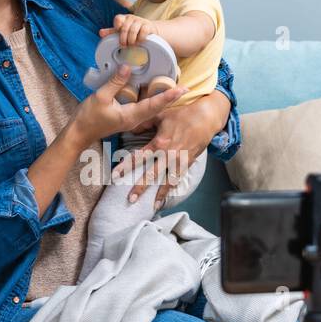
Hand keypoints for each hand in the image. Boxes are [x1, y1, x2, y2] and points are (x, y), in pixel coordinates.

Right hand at [68, 64, 186, 147]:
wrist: (78, 134)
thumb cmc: (88, 118)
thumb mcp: (100, 96)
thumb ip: (116, 81)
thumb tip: (129, 66)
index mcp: (131, 116)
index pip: (154, 104)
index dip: (168, 96)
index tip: (181, 89)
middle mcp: (134, 119)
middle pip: (157, 107)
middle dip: (170, 97)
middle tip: (184, 87)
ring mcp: (131, 119)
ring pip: (151, 108)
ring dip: (162, 98)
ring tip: (174, 88)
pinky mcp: (126, 117)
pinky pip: (143, 108)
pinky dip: (151, 100)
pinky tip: (152, 92)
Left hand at [100, 13, 158, 47]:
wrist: (150, 29)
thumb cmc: (134, 30)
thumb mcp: (122, 31)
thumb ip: (111, 32)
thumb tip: (100, 33)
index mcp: (123, 19)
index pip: (118, 19)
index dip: (117, 26)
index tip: (118, 33)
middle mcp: (131, 18)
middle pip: (125, 27)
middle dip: (123, 38)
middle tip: (124, 45)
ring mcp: (140, 21)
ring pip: (133, 29)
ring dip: (132, 39)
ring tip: (132, 44)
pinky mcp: (148, 25)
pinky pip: (144, 30)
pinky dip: (141, 38)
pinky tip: (140, 41)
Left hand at [113, 91, 229, 208]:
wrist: (206, 118)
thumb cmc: (183, 114)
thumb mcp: (161, 115)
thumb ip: (144, 122)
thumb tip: (130, 127)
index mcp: (160, 143)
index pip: (139, 157)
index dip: (126, 166)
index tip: (115, 175)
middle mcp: (169, 155)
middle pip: (151, 175)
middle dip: (140, 188)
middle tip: (130, 199)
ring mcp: (179, 162)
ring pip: (167, 182)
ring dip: (158, 195)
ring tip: (151, 207)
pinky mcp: (188, 164)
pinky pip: (178, 180)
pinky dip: (171, 190)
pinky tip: (166, 198)